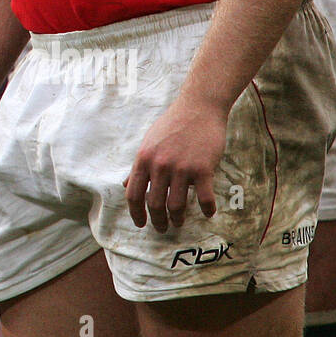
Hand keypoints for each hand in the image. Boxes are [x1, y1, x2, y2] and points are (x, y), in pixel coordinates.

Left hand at [125, 93, 228, 231]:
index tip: (140, 224)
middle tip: (162, 228)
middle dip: (157, 221)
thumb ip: (139, 165)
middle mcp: (160, 165)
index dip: (135, 213)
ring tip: (179, 222)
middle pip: (155, 204)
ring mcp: (181, 168)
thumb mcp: (149, 142)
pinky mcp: (203, 169)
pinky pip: (204, 198)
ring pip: (177, 206)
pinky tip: (208, 213)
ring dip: (178, 219)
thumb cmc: (172, 125)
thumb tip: (127, 185)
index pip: (133, 194)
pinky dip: (207, 209)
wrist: (198, 108)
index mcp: (143, 158)